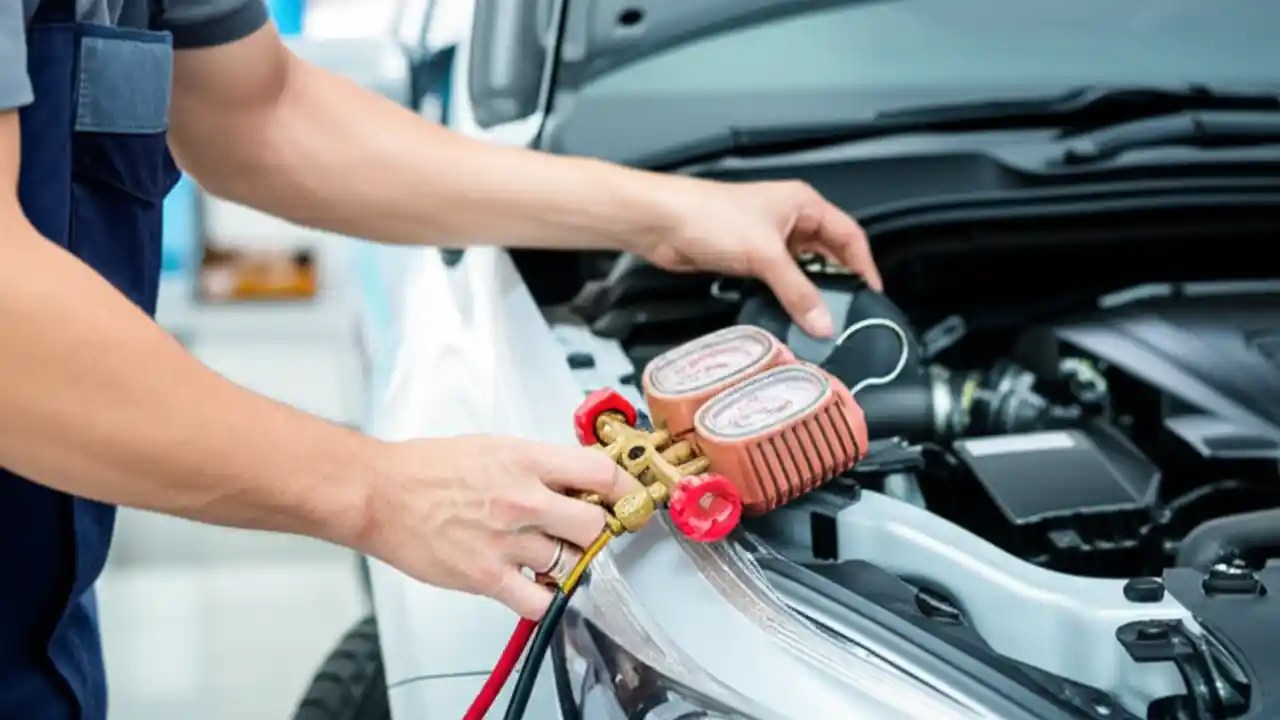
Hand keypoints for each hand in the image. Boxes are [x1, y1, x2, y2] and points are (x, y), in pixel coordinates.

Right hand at [359, 435, 639, 618]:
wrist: (379, 493)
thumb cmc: (428, 468)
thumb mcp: (495, 447)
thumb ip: (539, 464)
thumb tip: (578, 478)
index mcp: (526, 460)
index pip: (601, 473)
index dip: (625, 488)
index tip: (629, 498)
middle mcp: (523, 499)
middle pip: (595, 524)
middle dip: (596, 530)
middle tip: (584, 531)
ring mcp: (506, 541)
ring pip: (571, 563)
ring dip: (568, 563)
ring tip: (552, 555)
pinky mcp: (486, 577)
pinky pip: (539, 601)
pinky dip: (545, 599)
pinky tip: (536, 585)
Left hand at [642, 178, 881, 337]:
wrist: (662, 222)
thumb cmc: (710, 216)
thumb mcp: (765, 254)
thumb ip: (797, 291)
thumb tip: (823, 322)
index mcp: (803, 204)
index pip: (849, 235)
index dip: (864, 265)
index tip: (872, 295)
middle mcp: (789, 219)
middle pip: (827, 255)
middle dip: (838, 283)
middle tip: (848, 314)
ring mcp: (767, 239)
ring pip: (801, 271)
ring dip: (809, 294)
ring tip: (821, 321)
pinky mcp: (747, 258)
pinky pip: (777, 281)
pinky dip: (785, 298)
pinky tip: (790, 315)